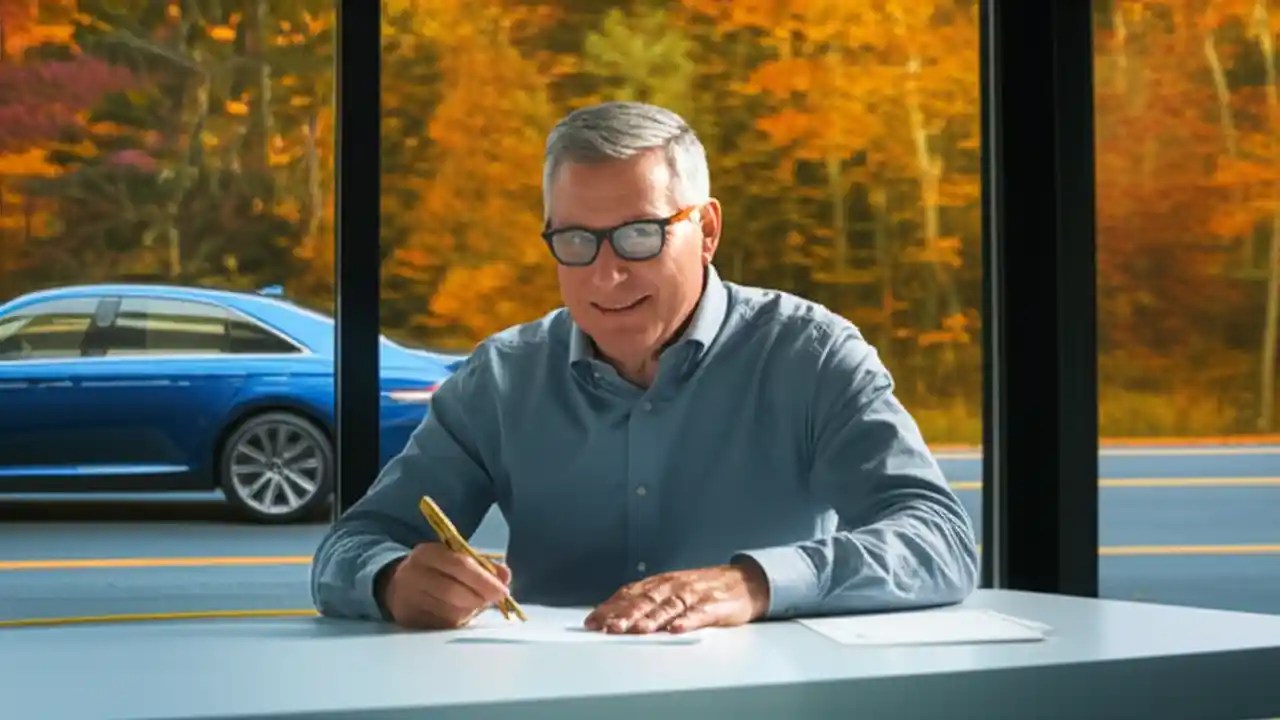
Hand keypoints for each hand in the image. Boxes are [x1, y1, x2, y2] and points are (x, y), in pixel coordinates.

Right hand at [379, 542, 511, 629]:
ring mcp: (408, 598)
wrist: (396, 585)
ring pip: (449, 611)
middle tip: (492, 601)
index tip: (503, 591)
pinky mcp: (408, 619)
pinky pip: (441, 625)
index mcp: (427, 553)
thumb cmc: (436, 570)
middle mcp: (413, 574)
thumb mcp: (455, 558)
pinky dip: (456, 622)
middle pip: (453, 590)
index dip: (484, 579)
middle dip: (479, 598)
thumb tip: (505, 577)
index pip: (459, 564)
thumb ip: (483, 566)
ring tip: (473, 606)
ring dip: (469, 611)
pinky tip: (458, 614)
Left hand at [583, 562, 769, 633]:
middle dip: (624, 615)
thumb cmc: (703, 588)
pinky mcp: (712, 607)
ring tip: (634, 630)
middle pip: (645, 601)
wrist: (742, 582)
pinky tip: (675, 629)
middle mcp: (673, 586)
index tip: (593, 620)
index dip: (610, 606)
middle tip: (607, 627)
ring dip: (649, 620)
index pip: (630, 593)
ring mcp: (693, 596)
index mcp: (661, 583)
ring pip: (667, 608)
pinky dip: (686, 621)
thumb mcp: (672, 589)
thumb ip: (648, 600)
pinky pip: (697, 614)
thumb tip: (615, 613)